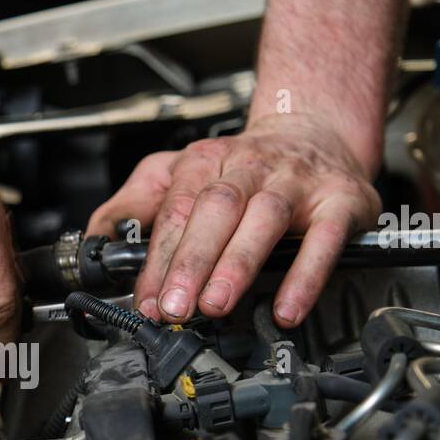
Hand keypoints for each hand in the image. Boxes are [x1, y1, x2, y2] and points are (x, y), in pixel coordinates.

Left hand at [87, 113, 380, 327]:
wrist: (316, 130)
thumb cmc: (245, 166)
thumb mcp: (181, 172)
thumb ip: (137, 203)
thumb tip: (98, 236)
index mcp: (206, 162)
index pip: (175, 210)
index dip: (158, 258)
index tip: (146, 299)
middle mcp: (250, 167)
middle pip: (214, 210)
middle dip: (190, 262)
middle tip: (175, 306)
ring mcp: (296, 182)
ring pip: (263, 218)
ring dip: (237, 265)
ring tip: (216, 305)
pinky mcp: (341, 200)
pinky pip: (324, 238)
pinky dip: (307, 276)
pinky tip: (288, 308)